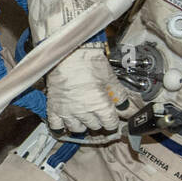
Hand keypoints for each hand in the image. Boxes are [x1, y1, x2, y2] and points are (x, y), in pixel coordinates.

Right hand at [40, 0, 124, 132]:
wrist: (67, 51)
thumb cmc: (88, 61)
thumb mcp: (109, 78)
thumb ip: (120, 95)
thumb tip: (127, 107)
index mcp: (100, 105)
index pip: (110, 124)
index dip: (113, 121)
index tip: (112, 117)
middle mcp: (84, 111)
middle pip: (95, 126)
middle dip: (99, 120)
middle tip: (99, 111)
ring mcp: (67, 111)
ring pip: (77, 129)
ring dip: (83, 124)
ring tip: (84, 115)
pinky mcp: (54, 107)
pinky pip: (57, 126)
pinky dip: (61, 127)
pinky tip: (65, 124)